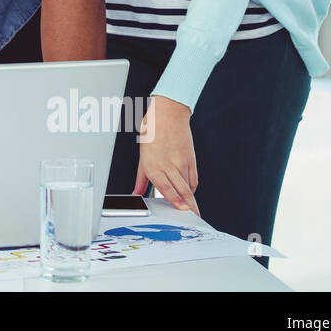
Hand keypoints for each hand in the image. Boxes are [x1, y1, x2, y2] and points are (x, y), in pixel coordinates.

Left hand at [132, 94, 199, 214]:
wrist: (168, 112)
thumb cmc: (152, 130)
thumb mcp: (142, 155)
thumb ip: (141, 178)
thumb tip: (136, 193)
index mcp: (153, 165)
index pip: (166, 187)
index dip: (175, 200)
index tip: (181, 210)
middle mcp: (168, 165)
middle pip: (182, 190)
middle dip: (188, 206)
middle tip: (193, 217)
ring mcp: (181, 162)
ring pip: (189, 186)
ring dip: (191, 199)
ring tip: (194, 210)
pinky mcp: (191, 159)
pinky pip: (193, 178)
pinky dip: (192, 187)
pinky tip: (190, 192)